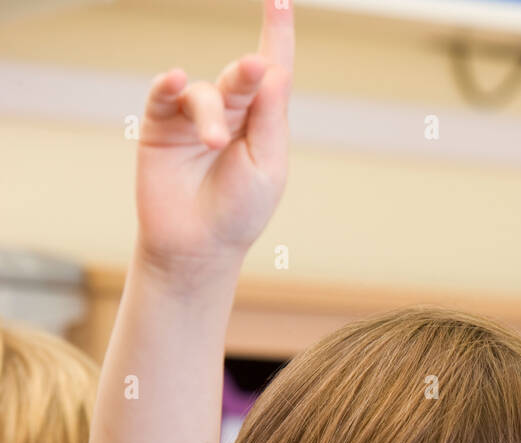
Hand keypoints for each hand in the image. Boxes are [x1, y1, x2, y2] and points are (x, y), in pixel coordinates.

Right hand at [135, 0, 293, 273]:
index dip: (277, 34)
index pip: (273, 72)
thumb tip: (273, 69)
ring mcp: (193, 117)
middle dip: (247, 72)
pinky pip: (164, 95)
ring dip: (210, 115)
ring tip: (215, 144)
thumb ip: (269, 120)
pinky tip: (175, 81)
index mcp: (262, 122)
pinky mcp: (161, 126)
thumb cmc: (239, 213)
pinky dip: (169, 86)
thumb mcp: (265, 168)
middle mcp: (229, 112)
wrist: (197, 248)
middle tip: (255, 69)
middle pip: (241, 77)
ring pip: (204, 93)